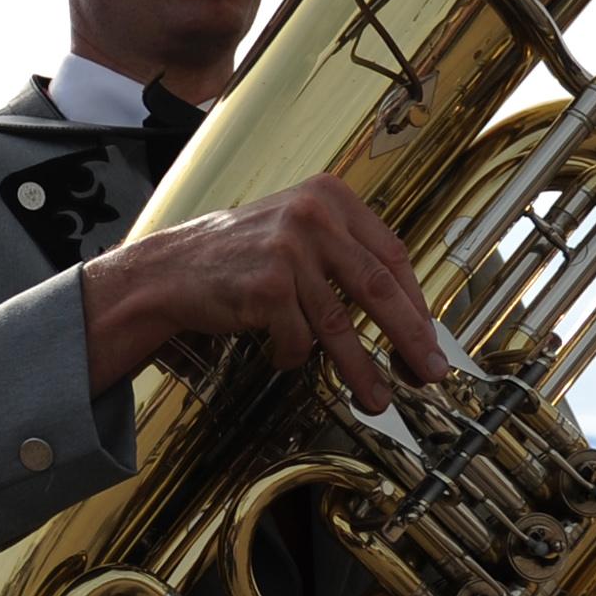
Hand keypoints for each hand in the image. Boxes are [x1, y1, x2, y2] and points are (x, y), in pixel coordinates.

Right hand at [82, 178, 449, 409]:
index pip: (393, 255)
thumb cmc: (235, 257)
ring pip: (341, 324)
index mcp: (329, 197)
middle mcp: (313, 216)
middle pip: (380, 288)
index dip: (416, 303)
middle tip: (428, 371)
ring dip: (362, 370)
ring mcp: (289, 250)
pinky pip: (297, 339)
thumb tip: (401, 309)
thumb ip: (344, 253)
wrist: (168, 271)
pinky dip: (293, 356)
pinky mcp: (268, 286)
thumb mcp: (295, 232)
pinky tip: (283, 355)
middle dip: (409, 338)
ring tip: (377, 397)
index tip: (428, 336)